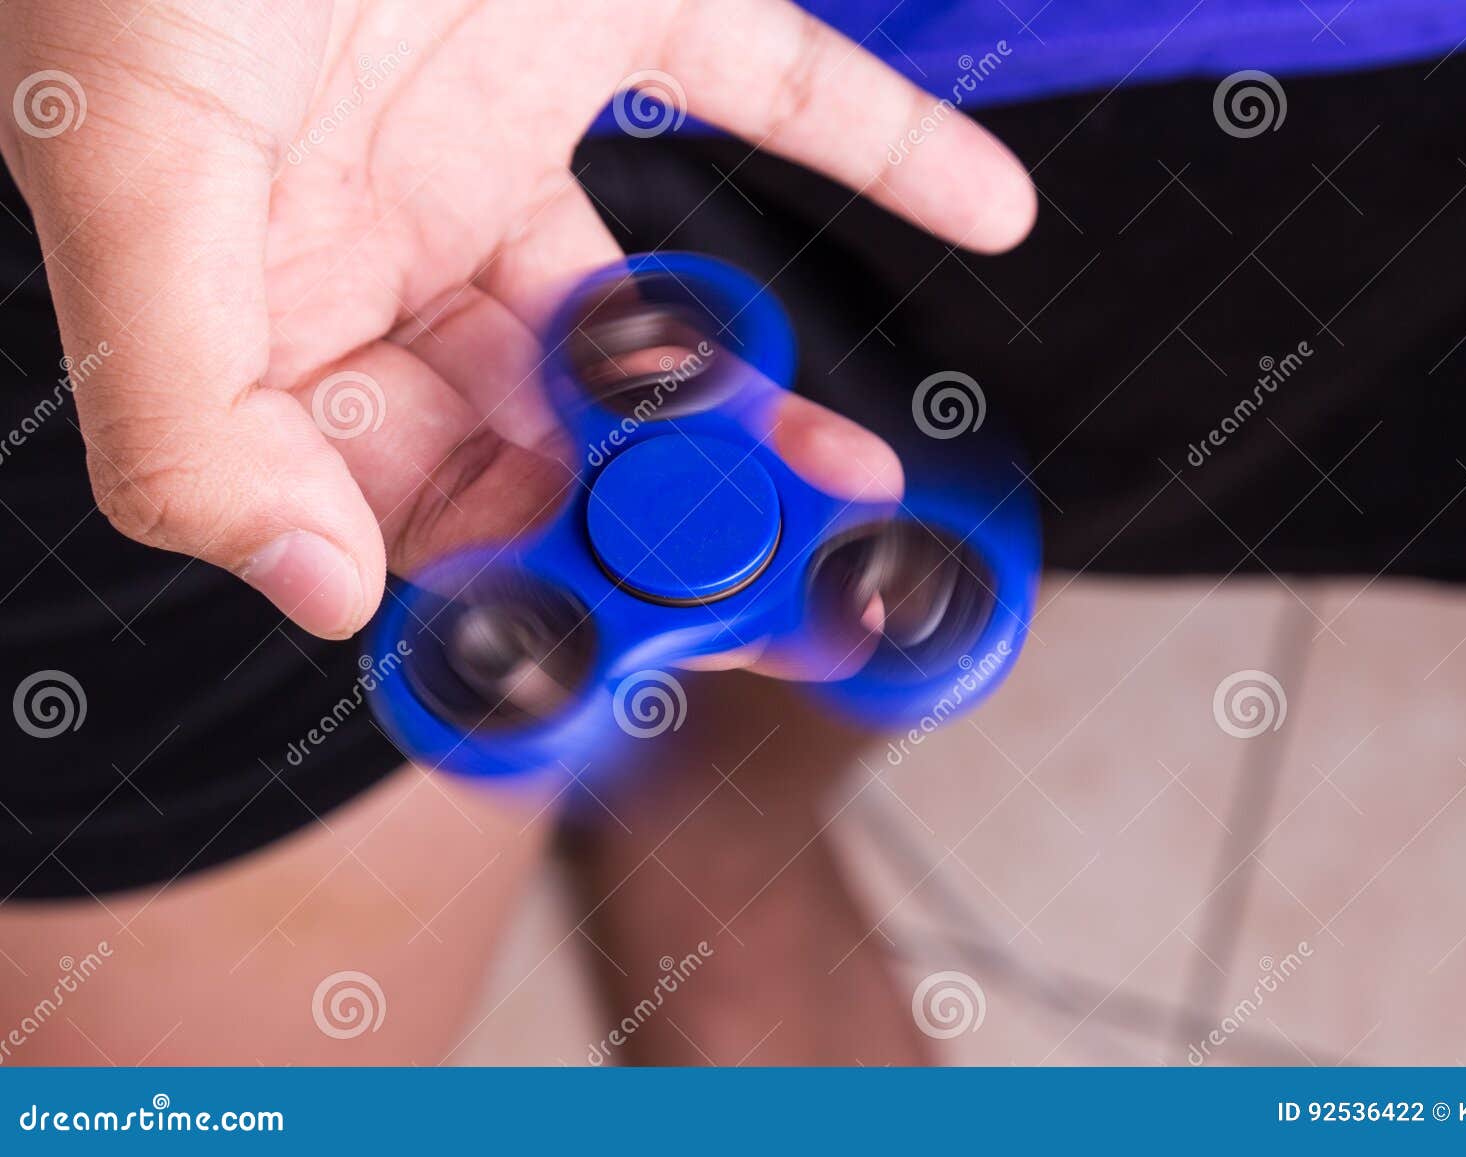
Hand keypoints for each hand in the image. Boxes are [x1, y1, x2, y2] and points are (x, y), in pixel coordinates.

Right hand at [0, 0, 1034, 639]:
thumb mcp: (128, 170)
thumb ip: (186, 405)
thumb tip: (316, 589)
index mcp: (273, 305)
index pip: (411, 504)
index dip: (534, 587)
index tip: (651, 646)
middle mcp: (391, 243)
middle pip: (553, 436)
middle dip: (673, 524)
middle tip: (790, 592)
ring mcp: (503, 136)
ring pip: (657, 309)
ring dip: (765, 399)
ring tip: (858, 487)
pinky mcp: (609, 12)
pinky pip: (768, 89)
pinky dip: (884, 147)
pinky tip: (983, 209)